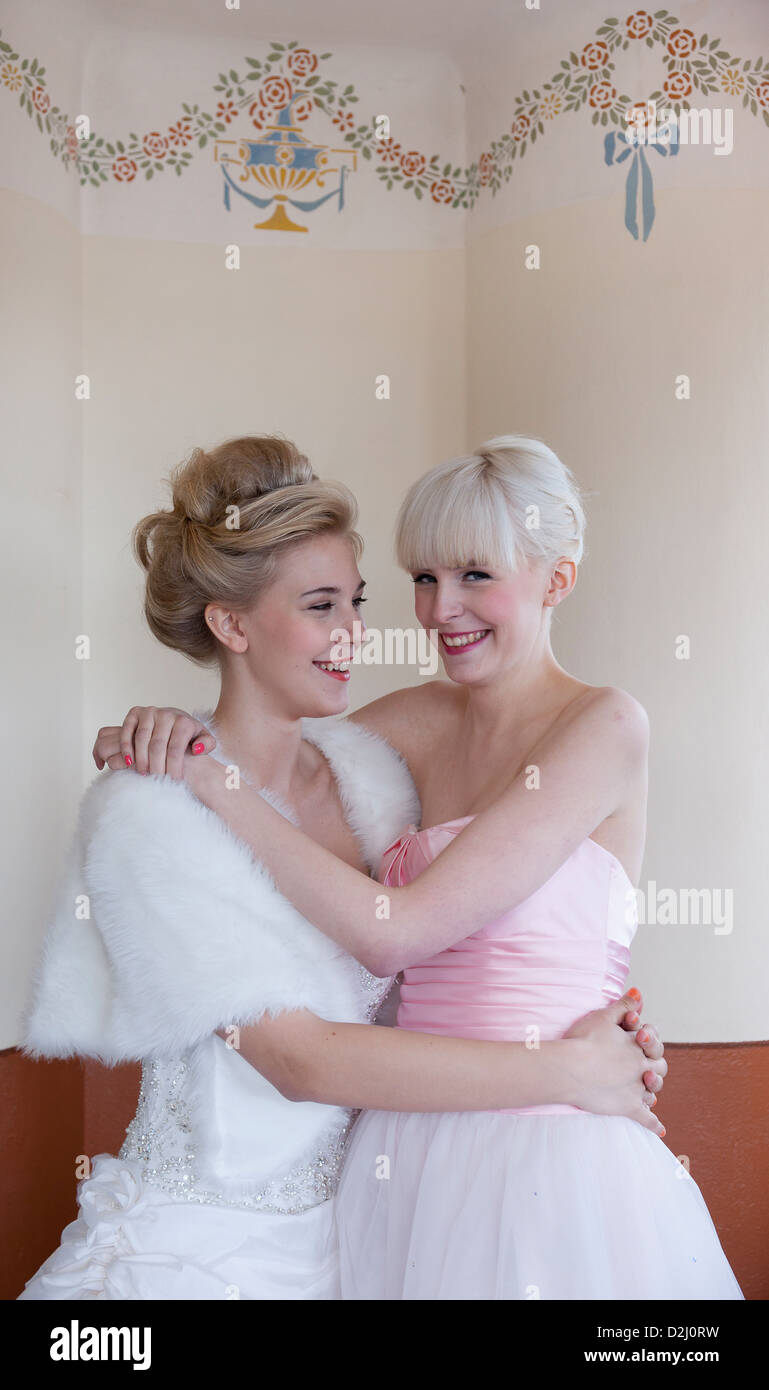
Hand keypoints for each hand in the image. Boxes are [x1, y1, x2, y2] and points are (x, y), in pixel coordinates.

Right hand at [92, 706, 216, 779]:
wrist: (176, 718)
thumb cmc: (189, 734)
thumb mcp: (204, 738)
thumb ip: (208, 744)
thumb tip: (197, 749)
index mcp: (183, 721)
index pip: (176, 749)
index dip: (173, 767)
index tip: (174, 781)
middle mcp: (166, 714)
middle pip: (157, 746)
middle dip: (156, 766)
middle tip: (157, 780)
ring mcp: (149, 712)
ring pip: (141, 739)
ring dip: (141, 759)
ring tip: (144, 774)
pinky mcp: (135, 713)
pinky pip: (127, 731)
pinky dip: (126, 747)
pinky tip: (129, 762)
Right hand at [563, 987, 667, 1135]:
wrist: (570, 1068)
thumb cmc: (584, 1040)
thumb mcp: (604, 1017)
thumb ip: (623, 1007)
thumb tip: (638, 994)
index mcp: (637, 1046)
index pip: (654, 1043)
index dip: (649, 1041)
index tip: (640, 1040)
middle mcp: (642, 1067)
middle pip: (659, 1069)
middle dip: (654, 1068)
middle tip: (645, 1070)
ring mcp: (637, 1089)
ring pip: (653, 1092)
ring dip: (652, 1092)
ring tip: (650, 1096)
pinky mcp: (629, 1108)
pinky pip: (646, 1118)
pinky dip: (654, 1124)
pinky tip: (660, 1130)